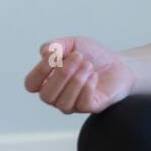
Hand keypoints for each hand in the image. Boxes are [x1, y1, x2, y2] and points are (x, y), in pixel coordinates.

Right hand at [23, 35, 137, 114]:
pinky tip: (94, 76)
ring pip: (63, 103)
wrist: (119, 63)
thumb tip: (45, 52)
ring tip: (88, 65)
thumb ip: (56, 45)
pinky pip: (82, 105)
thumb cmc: (92, 55)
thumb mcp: (73, 43)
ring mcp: (73, 104)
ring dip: (76, 81)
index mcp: (47, 81)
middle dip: (61, 74)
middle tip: (78, 56)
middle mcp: (57, 96)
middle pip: (46, 95)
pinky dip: (87, 88)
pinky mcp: (90, 108)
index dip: (39, 71)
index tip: (54, 55)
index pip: (31, 84)